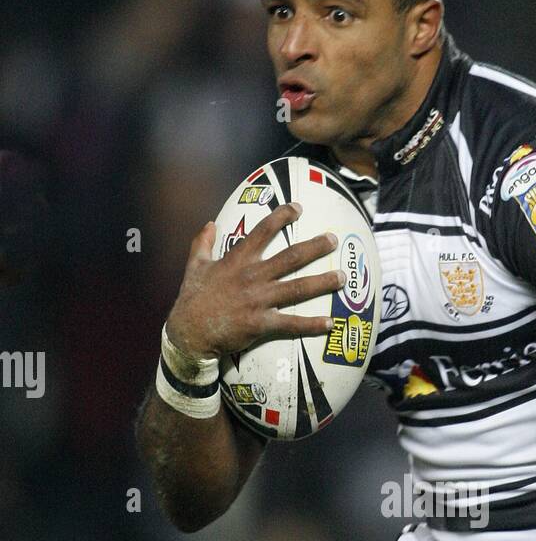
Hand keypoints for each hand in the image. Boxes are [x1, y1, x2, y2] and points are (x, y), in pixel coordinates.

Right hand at [165, 203, 343, 359]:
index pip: (262, 231)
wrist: (189, 333)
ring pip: (297, 288)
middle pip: (290, 258)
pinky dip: (312, 325)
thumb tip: (210, 223)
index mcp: (237, 261)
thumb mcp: (194, 266)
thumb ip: (202, 243)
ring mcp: (259, 300)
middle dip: (314, 247)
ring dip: (322, 283)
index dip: (281, 217)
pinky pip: (292, 324)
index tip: (298, 208)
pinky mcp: (262, 324)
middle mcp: (253, 277)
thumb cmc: (192, 299)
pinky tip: (330, 323)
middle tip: (333, 240)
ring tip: (342, 277)